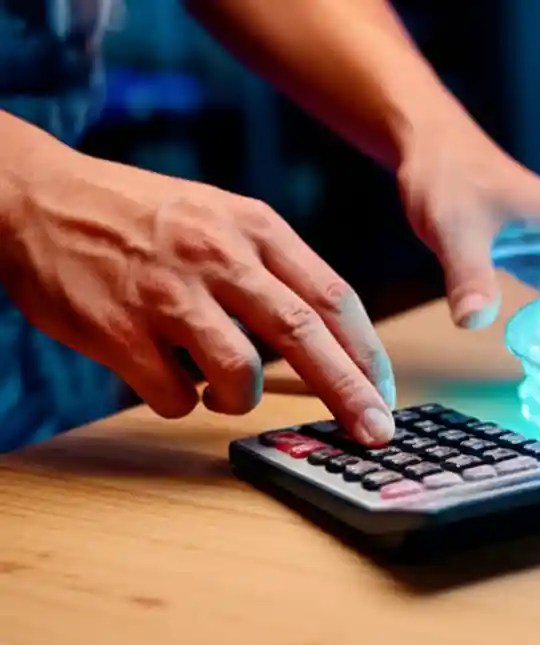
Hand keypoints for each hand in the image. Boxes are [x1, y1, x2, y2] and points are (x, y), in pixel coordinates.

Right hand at [0, 141, 395, 444]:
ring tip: (219, 390)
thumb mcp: (220, 217)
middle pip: (305, 335)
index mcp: (254, 227)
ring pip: (241, 375)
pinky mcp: (119, 331)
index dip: (367, 353)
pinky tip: (164, 376)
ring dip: (241, 401)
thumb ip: (273, 269)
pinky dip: (180, 402)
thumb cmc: (143, 218)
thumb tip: (331, 342)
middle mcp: (218, 256)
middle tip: (375, 435)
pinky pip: (174, 397)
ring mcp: (168, 294)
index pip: (333, 296)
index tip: (385, 395)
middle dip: (349, 394)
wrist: (37, 198)